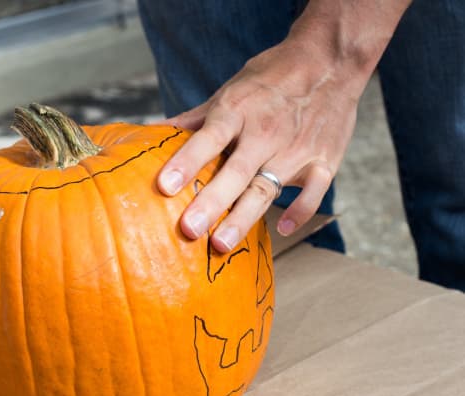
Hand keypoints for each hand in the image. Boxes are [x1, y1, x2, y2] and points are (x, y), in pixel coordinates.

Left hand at [157, 38, 361, 252]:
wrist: (330, 60)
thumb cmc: (272, 78)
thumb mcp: (231, 90)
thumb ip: (195, 118)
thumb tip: (154, 133)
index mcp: (238, 112)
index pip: (208, 139)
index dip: (186, 162)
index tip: (164, 186)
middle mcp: (265, 133)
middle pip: (235, 172)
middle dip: (212, 202)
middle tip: (188, 229)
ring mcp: (296, 149)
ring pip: (267, 189)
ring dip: (244, 218)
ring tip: (221, 244)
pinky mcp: (324, 160)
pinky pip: (313, 192)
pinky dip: (300, 211)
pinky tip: (281, 229)